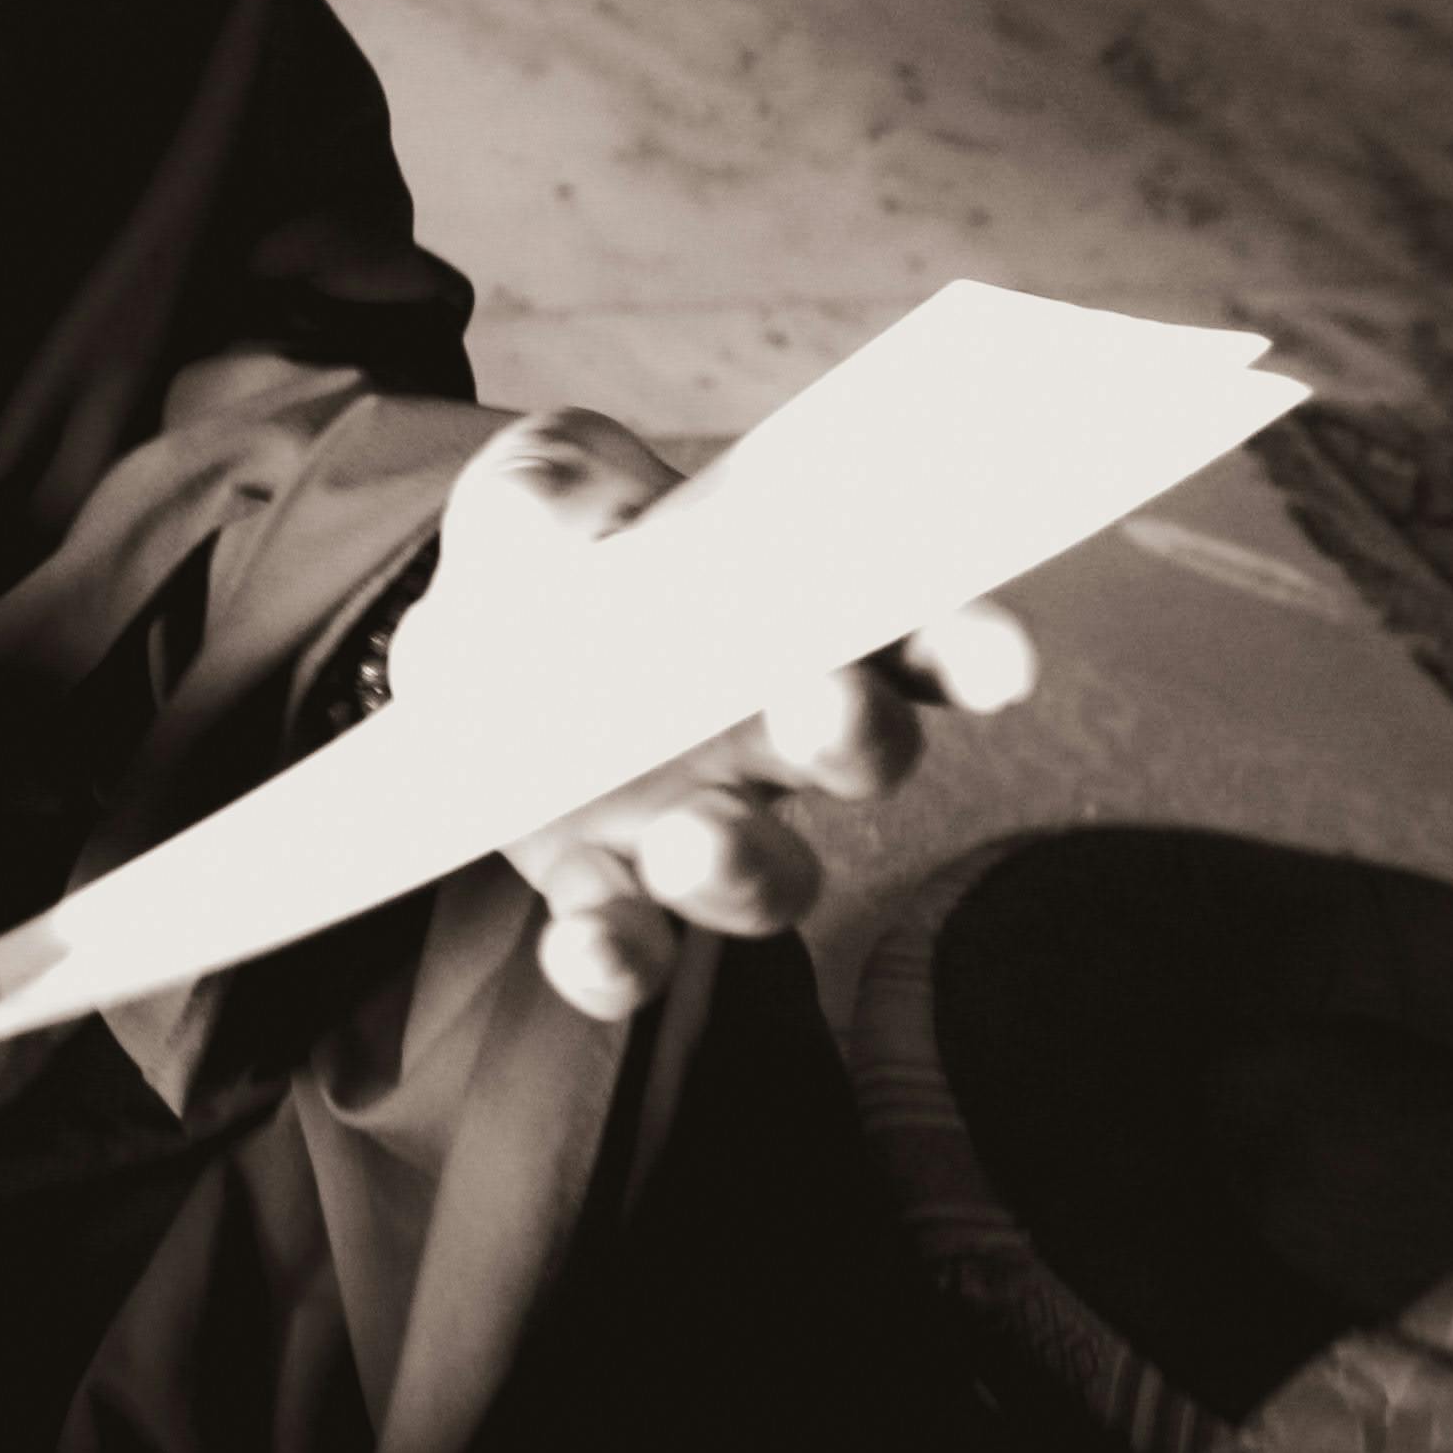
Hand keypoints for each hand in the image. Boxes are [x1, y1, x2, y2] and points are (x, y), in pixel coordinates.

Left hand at [400, 408, 1042, 1020]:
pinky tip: (591, 943)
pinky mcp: (603, 888)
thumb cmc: (544, 552)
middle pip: (857, 754)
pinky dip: (617, 960)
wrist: (456, 641)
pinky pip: (631, 949)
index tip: (997, 662)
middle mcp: (772, 735)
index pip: (912, 635)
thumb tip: (581, 534)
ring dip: (744, 869)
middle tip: (819, 706)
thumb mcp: (543, 492)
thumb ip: (560, 495)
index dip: (966, 651)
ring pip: (768, 875)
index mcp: (796, 623)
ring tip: (689, 843)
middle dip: (850, 737)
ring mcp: (695, 823)